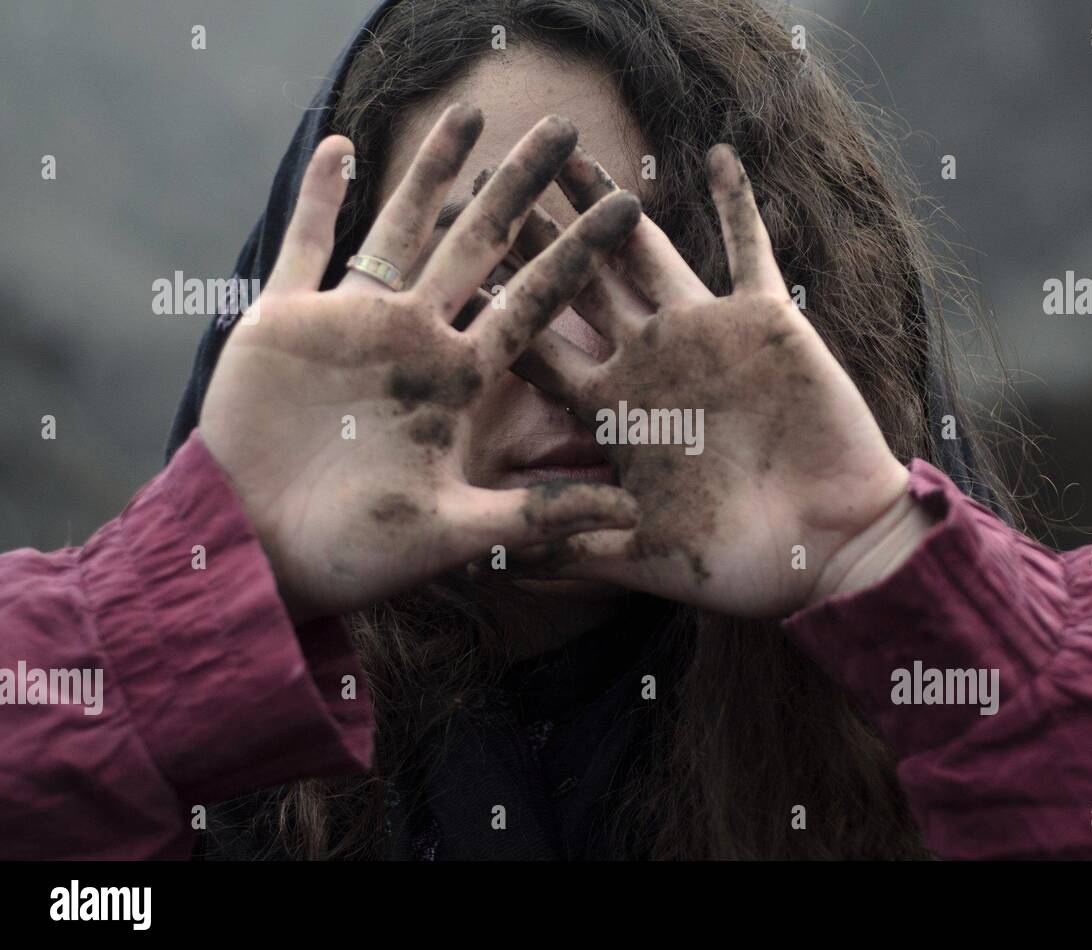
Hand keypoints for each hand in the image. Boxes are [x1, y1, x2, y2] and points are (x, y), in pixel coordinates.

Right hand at [199, 107, 641, 621]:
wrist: (258, 553)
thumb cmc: (358, 554)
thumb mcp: (456, 532)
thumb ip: (538, 515)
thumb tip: (633, 520)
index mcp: (459, 383)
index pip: (532, 303)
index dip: (576, 256)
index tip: (622, 208)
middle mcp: (416, 342)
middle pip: (478, 245)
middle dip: (519, 187)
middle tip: (562, 128)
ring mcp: (352, 324)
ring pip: (401, 227)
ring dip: (430, 172)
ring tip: (470, 113)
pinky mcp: (287, 319)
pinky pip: (307, 243)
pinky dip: (320, 197)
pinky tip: (341, 146)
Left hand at [511, 144, 918, 617]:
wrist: (829, 549)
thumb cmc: (736, 562)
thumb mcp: (641, 556)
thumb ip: (569, 547)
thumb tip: (484, 567)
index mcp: (615, 411)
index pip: (540, 352)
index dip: (496, 312)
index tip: (447, 272)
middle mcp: (650, 363)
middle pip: (579, 286)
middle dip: (538, 239)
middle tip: (490, 185)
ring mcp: (706, 336)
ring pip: (647, 253)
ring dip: (614, 205)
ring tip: (573, 155)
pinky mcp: (766, 322)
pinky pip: (749, 251)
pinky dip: (738, 205)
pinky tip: (717, 155)